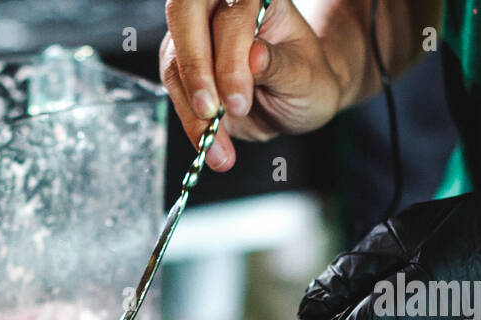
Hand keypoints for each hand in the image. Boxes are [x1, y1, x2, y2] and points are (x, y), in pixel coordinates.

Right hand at [160, 0, 346, 169]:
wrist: (294, 98)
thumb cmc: (306, 79)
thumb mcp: (305, 78)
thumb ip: (279, 66)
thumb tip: (254, 57)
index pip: (232, 15)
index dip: (230, 58)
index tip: (239, 101)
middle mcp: (220, 7)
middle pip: (185, 16)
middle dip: (195, 69)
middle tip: (209, 113)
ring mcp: (195, 35)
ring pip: (174, 62)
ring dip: (191, 110)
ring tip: (215, 146)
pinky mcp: (181, 66)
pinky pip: (174, 91)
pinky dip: (190, 123)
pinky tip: (210, 146)